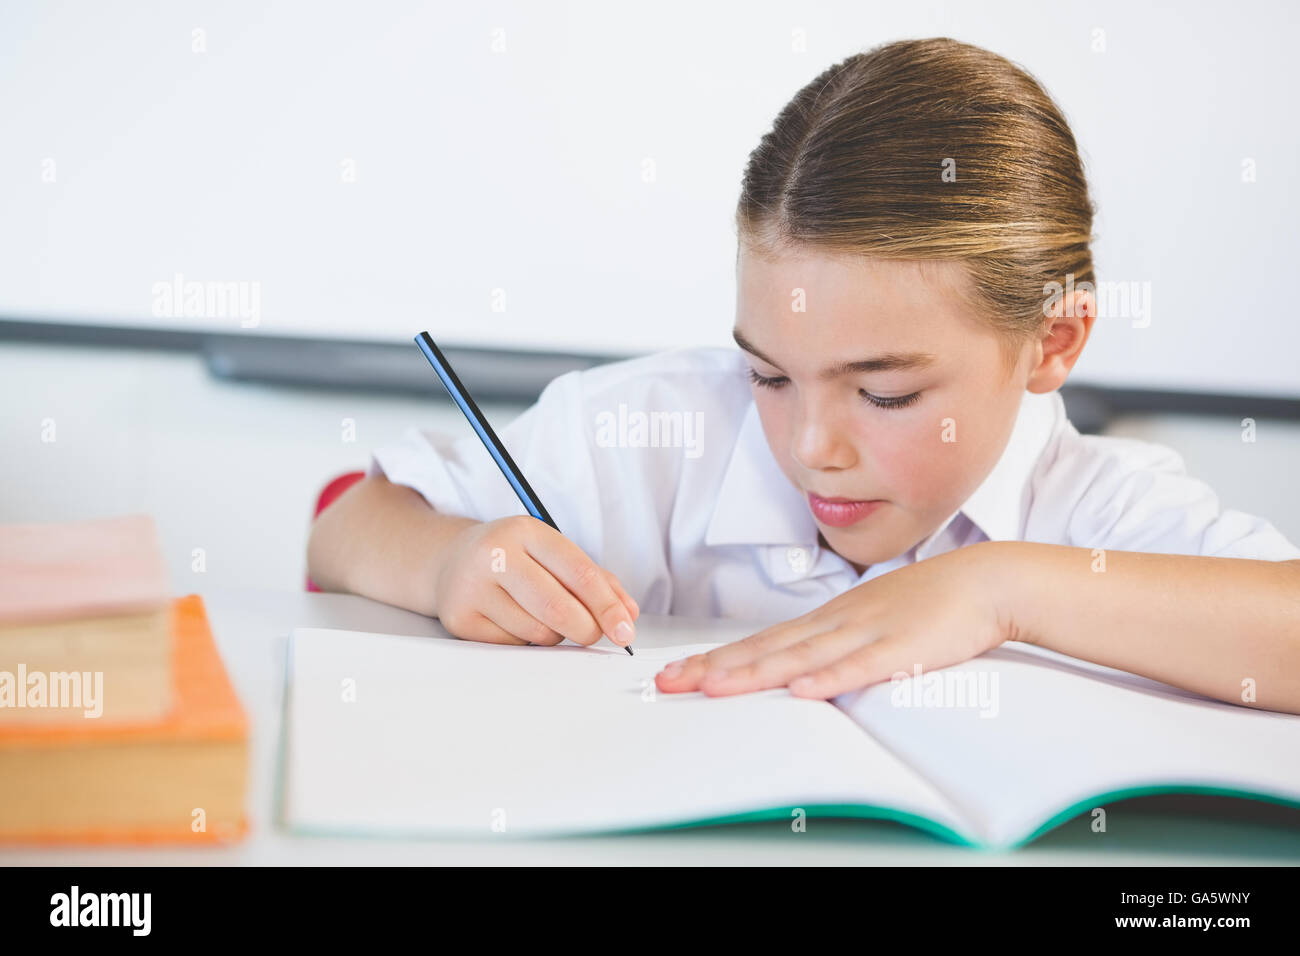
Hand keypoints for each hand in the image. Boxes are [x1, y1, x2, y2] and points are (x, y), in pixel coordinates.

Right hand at [433, 515, 638, 648]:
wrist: (452, 561)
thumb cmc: (515, 559)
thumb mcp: (553, 554)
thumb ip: (596, 581)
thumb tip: (628, 614)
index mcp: (526, 531)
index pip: (579, 573)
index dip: (608, 606)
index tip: (625, 630)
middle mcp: (495, 554)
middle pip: (558, 609)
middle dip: (586, 630)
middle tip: (592, 634)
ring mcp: (472, 587)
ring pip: (538, 632)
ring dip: (554, 635)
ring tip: (541, 615)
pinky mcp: (460, 618)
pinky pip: (514, 645)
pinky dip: (526, 641)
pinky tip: (514, 621)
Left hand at [654, 541, 1012, 698]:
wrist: (986, 581)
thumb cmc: (929, 603)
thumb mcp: (870, 621)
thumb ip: (834, 644)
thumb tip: (797, 671)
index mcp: (828, 619)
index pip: (760, 643)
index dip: (716, 659)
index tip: (675, 674)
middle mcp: (836, 624)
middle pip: (766, 649)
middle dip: (713, 667)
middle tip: (667, 683)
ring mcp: (867, 633)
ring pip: (801, 657)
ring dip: (754, 673)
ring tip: (712, 687)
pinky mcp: (903, 649)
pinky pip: (862, 667)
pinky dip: (831, 679)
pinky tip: (803, 691)